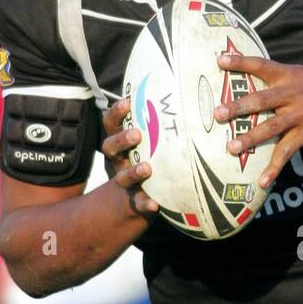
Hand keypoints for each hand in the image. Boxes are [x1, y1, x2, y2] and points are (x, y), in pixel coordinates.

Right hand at [101, 98, 158, 219]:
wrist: (144, 196)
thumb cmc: (154, 157)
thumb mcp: (154, 141)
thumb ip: (163, 125)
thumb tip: (192, 98)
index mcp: (121, 143)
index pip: (112, 123)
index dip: (116, 113)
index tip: (127, 102)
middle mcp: (119, 160)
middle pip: (110, 147)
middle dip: (122, 140)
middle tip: (137, 135)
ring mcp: (125, 181)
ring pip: (121, 176)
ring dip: (132, 172)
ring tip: (146, 168)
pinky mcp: (134, 200)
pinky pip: (137, 203)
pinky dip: (144, 204)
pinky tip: (154, 204)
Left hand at [214, 52, 302, 186]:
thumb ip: (282, 81)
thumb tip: (257, 85)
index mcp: (289, 75)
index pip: (261, 65)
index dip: (240, 61)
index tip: (219, 60)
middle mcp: (292, 93)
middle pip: (260, 99)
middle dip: (237, 107)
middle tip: (217, 114)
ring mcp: (301, 114)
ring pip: (271, 127)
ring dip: (250, 138)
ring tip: (232, 148)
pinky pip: (287, 151)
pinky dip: (274, 167)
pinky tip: (262, 180)